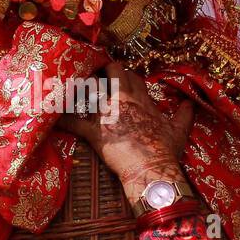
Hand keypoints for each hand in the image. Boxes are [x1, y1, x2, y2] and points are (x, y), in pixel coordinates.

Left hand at [59, 64, 193, 208]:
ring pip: (89, 89)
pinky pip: (74, 123)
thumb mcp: (179, 130)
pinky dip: (61, 119)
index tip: (115, 76)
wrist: (153, 170)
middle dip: (101, 70)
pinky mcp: (95, 133)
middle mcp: (123, 101)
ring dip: (80, 87)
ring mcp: (107, 115)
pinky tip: (49, 114)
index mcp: (142, 99)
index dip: (121, 74)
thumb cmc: (166, 150)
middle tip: (92, 74)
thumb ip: (184, 114)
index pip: (130, 76)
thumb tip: (190, 104)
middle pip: (110, 72)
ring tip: (70, 84)